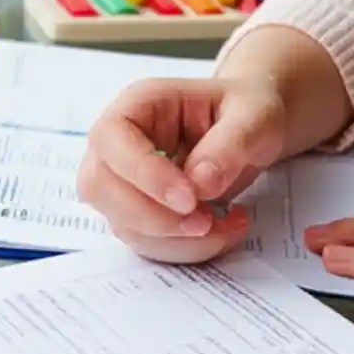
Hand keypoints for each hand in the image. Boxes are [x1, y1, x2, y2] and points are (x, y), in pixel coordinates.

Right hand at [77, 76, 286, 263]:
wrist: (251, 129)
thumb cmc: (246, 111)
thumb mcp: (253, 116)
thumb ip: (230, 144)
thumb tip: (201, 183)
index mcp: (138, 105)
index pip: (111, 139)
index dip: (143, 174)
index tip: (189, 200)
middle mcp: (118, 143)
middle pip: (99, 187)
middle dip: (154, 217)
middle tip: (206, 222)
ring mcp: (121, 181)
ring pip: (121, 223)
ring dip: (174, 239)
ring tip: (226, 226)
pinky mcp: (136, 212)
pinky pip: (146, 242)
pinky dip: (184, 248)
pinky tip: (220, 231)